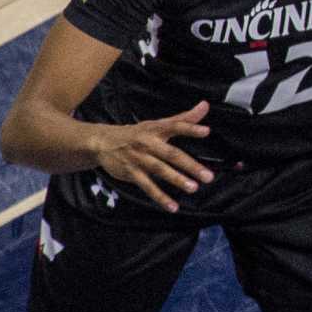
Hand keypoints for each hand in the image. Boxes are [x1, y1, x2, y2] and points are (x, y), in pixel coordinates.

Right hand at [92, 101, 213, 211]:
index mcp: (156, 129)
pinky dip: (160, 197)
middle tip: (208, 176)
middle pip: (171, 154)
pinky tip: (173, 206)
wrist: (104, 142)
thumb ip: (184, 118)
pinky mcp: (131, 173)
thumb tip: (206, 105)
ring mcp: (139, 159)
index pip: (175, 126)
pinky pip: (147, 187)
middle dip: (190, 165)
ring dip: (177, 180)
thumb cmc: (139, 133)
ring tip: (193, 188)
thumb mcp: (159, 123)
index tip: (207, 131)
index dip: (190, 128)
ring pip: (160, 171)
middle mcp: (148, 143)